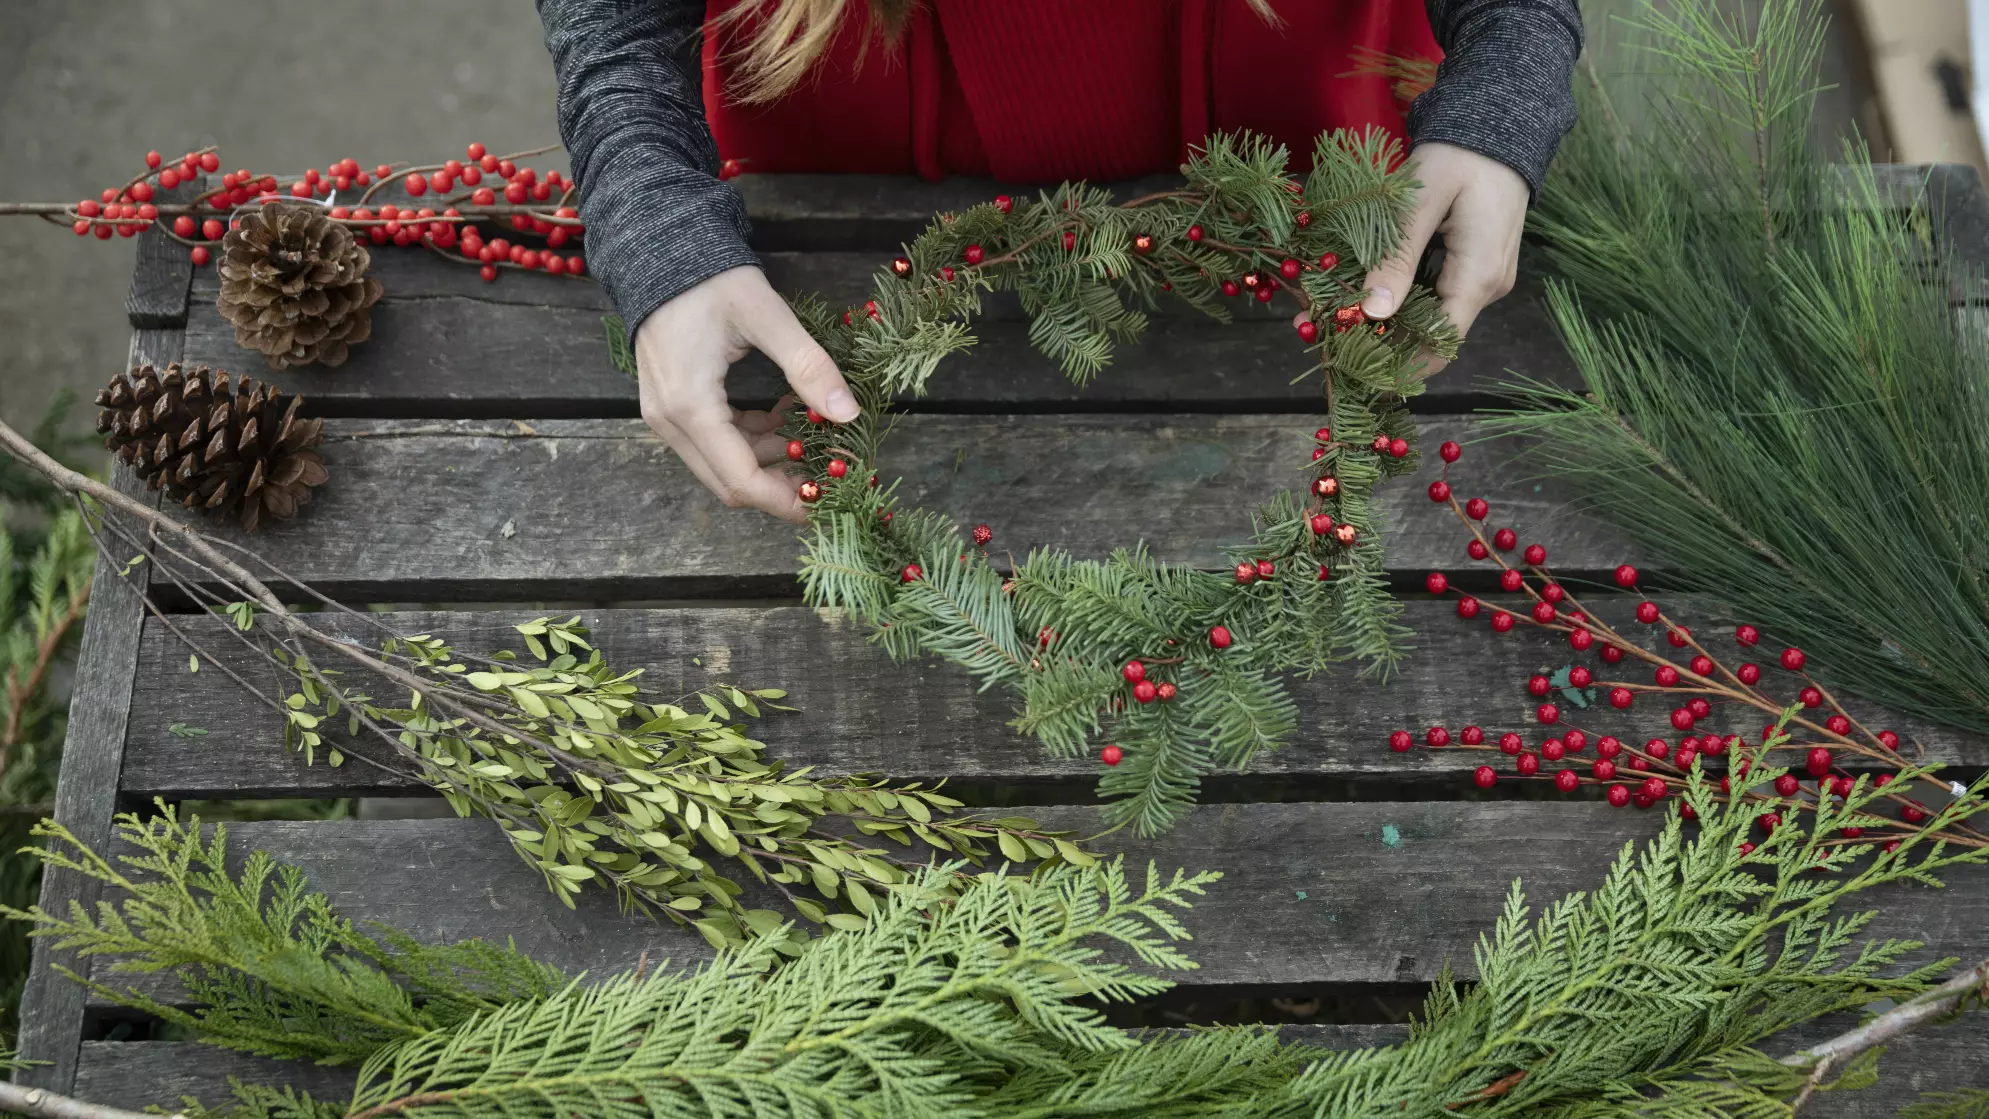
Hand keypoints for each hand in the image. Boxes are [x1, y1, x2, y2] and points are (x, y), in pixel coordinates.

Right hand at [634, 265, 859, 521]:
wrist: (657, 248)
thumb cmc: (710, 279)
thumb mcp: (766, 315)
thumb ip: (808, 366)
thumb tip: (848, 414)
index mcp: (689, 406)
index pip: (742, 480)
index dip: (787, 501)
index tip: (828, 502)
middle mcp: (670, 422)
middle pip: (730, 483)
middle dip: (782, 486)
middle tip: (830, 474)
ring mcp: (665, 416)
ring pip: (723, 465)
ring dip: (770, 459)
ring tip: (815, 435)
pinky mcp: (670, 406)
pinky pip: (715, 442)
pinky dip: (753, 439)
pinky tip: (785, 415)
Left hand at [1359, 142, 1529, 372]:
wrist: (1501, 120)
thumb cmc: (1460, 154)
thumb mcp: (1419, 202)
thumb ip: (1396, 257)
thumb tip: (1371, 312)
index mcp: (1479, 277)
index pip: (1439, 345)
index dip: (1398, 362)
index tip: (1351, 363)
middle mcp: (1489, 286)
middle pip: (1434, 334)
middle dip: (1383, 338)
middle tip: (1327, 329)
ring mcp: (1487, 277)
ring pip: (1435, 316)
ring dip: (1391, 318)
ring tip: (1340, 311)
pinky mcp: (1478, 265)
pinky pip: (1440, 294)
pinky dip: (1407, 297)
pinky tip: (1371, 289)